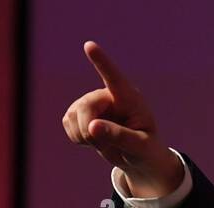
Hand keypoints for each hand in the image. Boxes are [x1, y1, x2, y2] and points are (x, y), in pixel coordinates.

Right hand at [63, 41, 183, 196]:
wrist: (137, 156)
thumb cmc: (146, 149)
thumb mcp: (141, 147)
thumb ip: (120, 136)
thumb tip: (92, 126)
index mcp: (129, 98)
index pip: (114, 77)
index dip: (101, 61)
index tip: (89, 45)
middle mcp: (107, 95)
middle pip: (86, 106)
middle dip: (90, 131)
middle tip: (105, 147)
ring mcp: (90, 102)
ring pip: (73, 116)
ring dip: (86, 137)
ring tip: (106, 143)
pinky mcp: (77, 112)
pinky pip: (67, 123)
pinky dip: (78, 138)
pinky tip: (94, 140)